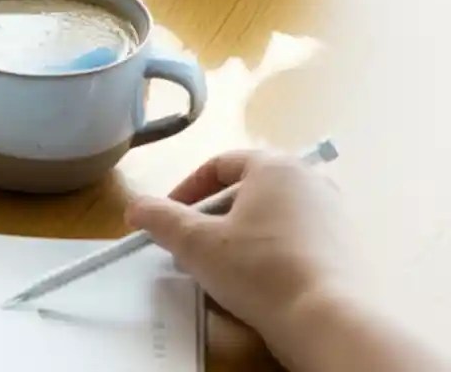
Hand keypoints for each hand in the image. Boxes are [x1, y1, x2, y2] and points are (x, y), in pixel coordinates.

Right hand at [125, 150, 351, 357]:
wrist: (331, 319)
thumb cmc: (260, 270)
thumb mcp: (196, 244)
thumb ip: (161, 219)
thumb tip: (135, 206)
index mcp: (275, 167)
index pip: (219, 165)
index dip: (186, 190)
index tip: (168, 218)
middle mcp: (310, 179)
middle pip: (247, 190)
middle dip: (213, 216)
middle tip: (192, 246)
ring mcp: (335, 213)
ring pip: (273, 216)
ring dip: (242, 235)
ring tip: (223, 267)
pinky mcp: (349, 246)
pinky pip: (299, 239)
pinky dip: (273, 251)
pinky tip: (261, 281)